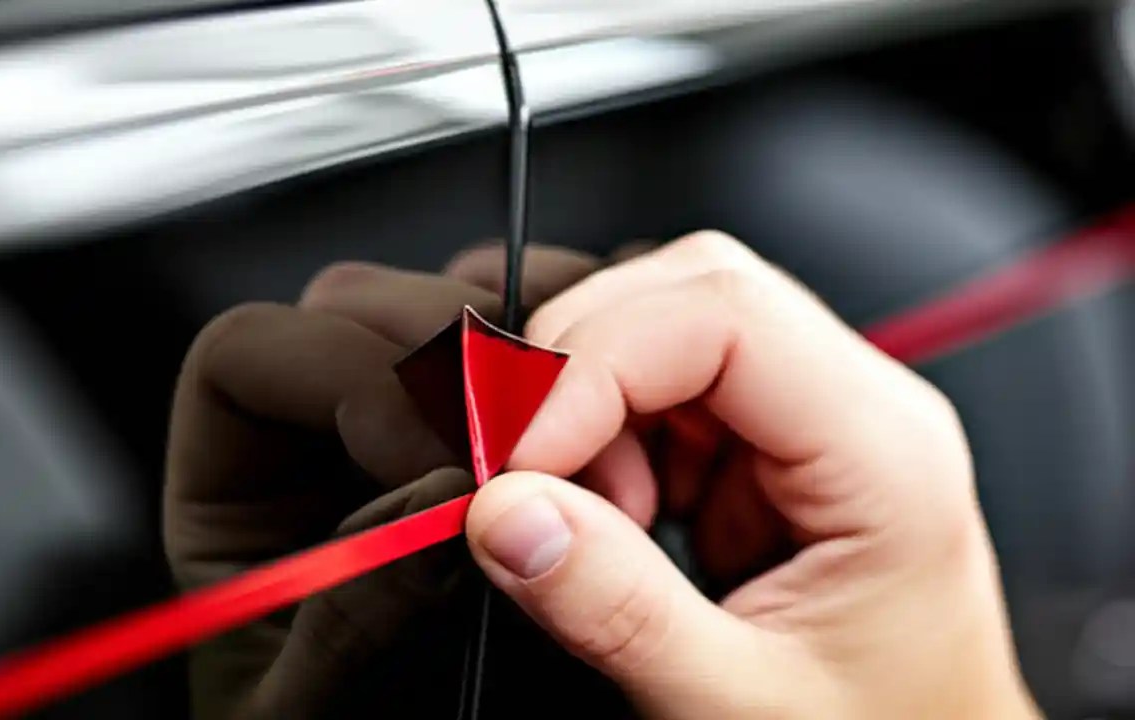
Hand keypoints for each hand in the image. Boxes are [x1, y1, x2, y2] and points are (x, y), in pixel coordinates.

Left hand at [163, 243, 602, 718]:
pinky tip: (616, 443)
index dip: (344, 376)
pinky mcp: (509, 436)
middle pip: (364, 307)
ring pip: (463, 305)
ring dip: (530, 360)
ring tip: (585, 454)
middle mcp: (320, 430)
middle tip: (528, 456)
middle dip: (455, 363)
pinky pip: (540, 351)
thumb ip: (352, 617)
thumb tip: (448, 504)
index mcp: (235, 484)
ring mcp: (421, 420)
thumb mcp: (306, 712)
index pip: (251, 355)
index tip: (438, 462)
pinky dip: (586, 370)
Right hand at [465, 232, 1041, 718]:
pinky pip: (661, 388)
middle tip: (527, 475)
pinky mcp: (766, 440)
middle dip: (580, 373)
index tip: (517, 459)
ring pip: (665, 327)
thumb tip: (504, 511)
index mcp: (885, 454)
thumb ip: (617, 609)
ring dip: (592, 412)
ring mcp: (810, 415)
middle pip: (693, 293)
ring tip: (599, 522)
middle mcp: (857, 407)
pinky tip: (625, 520)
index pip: (727, 316)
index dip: (595, 365)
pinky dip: (605, 441)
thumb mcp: (737, 703)